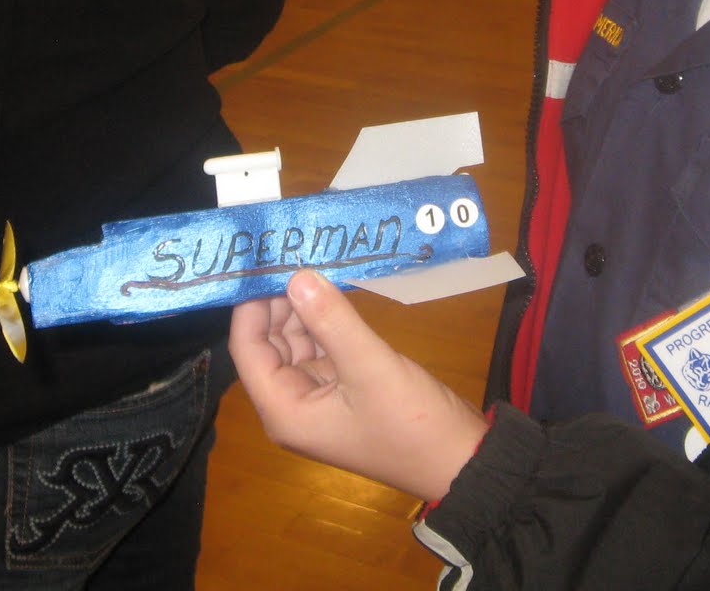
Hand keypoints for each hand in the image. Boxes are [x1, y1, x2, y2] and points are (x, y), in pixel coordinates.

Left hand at [229, 269, 489, 502]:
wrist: (462, 462)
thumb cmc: (411, 424)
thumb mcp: (370, 368)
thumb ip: (332, 321)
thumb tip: (296, 275)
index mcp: (284, 409)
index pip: (247, 347)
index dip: (251, 304)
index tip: (265, 259)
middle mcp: (292, 404)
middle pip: (268, 342)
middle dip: (277, 299)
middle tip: (291, 248)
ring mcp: (318, 396)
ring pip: (295, 341)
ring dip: (302, 306)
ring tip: (311, 258)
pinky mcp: (343, 388)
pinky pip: (322, 346)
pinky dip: (324, 319)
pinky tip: (333, 288)